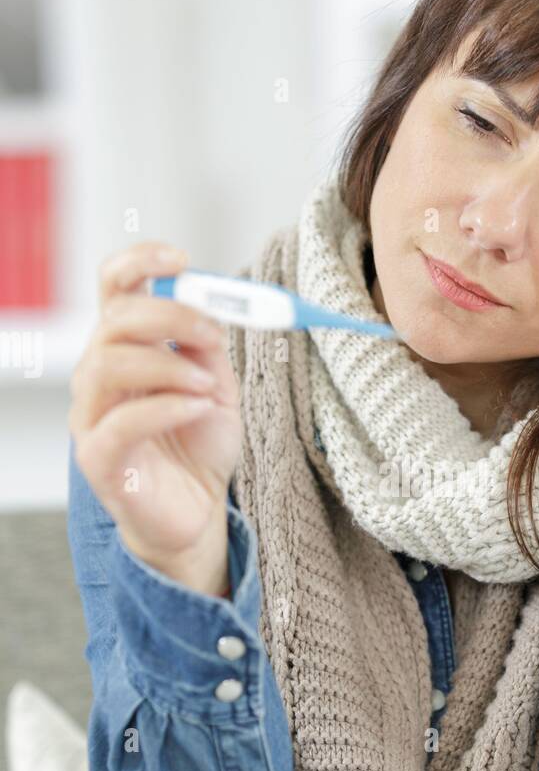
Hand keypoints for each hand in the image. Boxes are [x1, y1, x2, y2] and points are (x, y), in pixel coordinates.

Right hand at [69, 241, 242, 588]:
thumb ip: (208, 345)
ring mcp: (92, 417)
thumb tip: (212, 301)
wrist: (198, 512)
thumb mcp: (216, 384)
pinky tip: (198, 408)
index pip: (112, 287)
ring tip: (208, 384)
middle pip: (113, 320)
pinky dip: (167, 406)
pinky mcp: (98, 459)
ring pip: (110, 364)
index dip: (140, 262)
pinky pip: (121, 422)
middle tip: (213, 333)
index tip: (181, 258)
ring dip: (170, 364)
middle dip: (170, 316)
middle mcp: (98, 376)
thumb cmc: (198, 447)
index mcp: (124, 348)